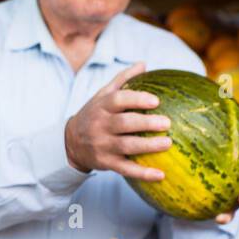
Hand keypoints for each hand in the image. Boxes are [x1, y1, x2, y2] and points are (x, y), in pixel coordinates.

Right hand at [64, 62, 171, 179]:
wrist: (70, 142)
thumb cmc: (94, 114)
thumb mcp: (102, 95)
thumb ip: (123, 79)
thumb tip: (143, 64)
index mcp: (102, 106)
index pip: (118, 100)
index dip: (137, 99)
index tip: (156, 101)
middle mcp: (100, 125)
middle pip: (124, 124)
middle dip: (146, 123)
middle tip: (167, 123)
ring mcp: (103, 145)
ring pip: (126, 146)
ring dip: (148, 146)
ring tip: (167, 143)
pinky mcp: (106, 163)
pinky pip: (125, 169)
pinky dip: (143, 173)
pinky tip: (161, 175)